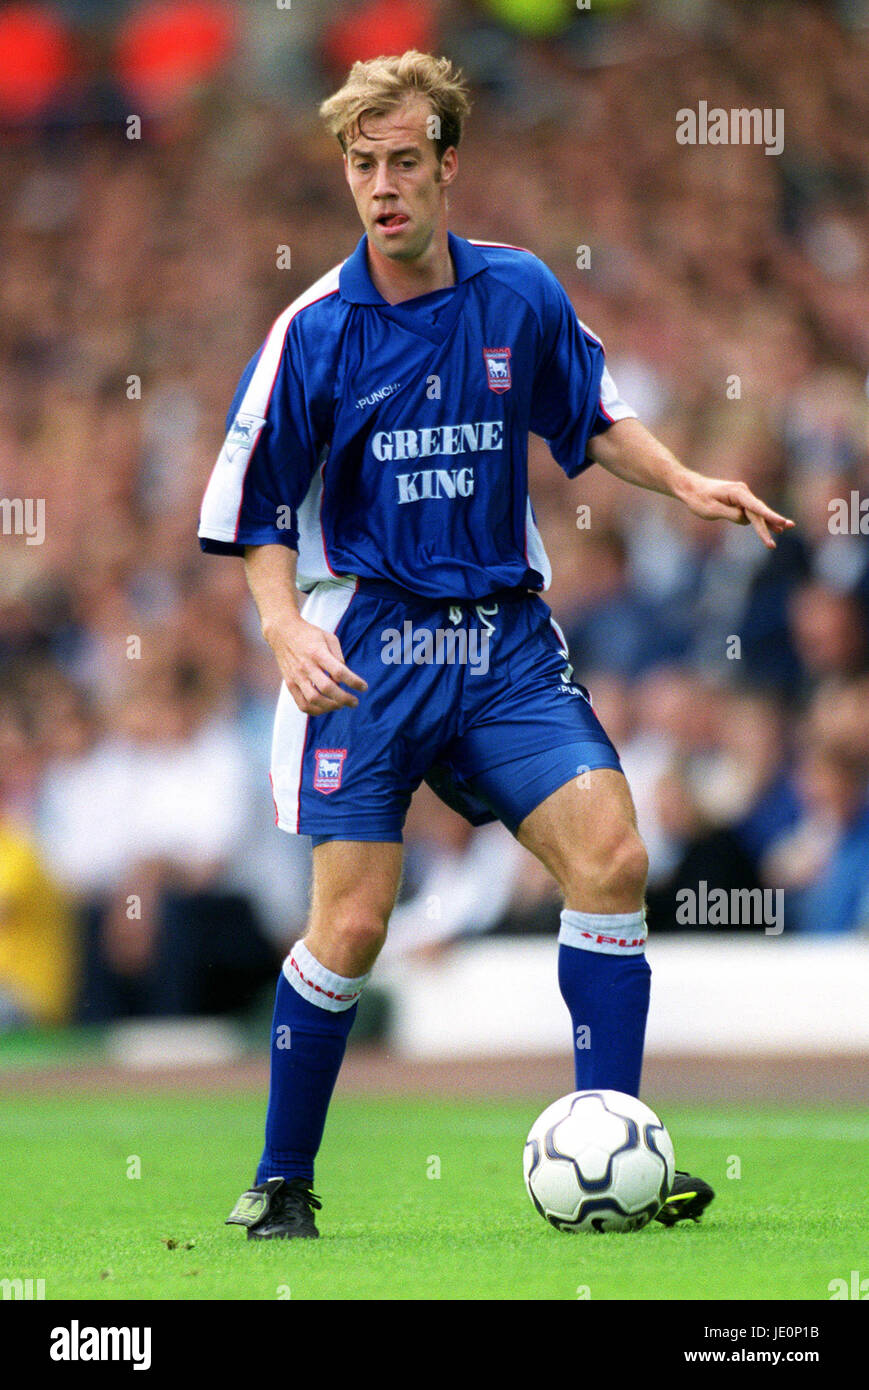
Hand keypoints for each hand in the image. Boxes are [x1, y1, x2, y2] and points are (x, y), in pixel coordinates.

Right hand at [265, 613, 367, 714]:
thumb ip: (338, 657)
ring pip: (314, 700)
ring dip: (331, 706)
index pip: (339, 672)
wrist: (282, 632)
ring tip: (340, 705)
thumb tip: (344, 678)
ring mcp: (296, 677)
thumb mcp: (328, 638)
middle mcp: (306, 666)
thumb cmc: (309, 635)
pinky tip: (325, 708)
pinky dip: (315, 710)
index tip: (363, 687)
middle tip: (354, 702)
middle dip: (345, 699)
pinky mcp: (289, 684)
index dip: (354, 682)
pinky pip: (302, 704)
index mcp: (318, 653)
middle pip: (327, 688)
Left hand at [678, 472, 794, 549]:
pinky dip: (762, 521)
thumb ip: (731, 514)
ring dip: (768, 525)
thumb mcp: (712, 510)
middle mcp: (743, 492)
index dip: (769, 516)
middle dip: (768, 526)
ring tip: (782, 531)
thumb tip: (746, 519)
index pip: (756, 507)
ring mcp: (743, 497)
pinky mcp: (740, 502)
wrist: (691, 488)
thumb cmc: (698, 499)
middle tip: (774, 543)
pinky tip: (775, 528)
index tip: (781, 522)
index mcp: (737, 492)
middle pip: (758, 513)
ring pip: (757, 514)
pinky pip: (753, 513)